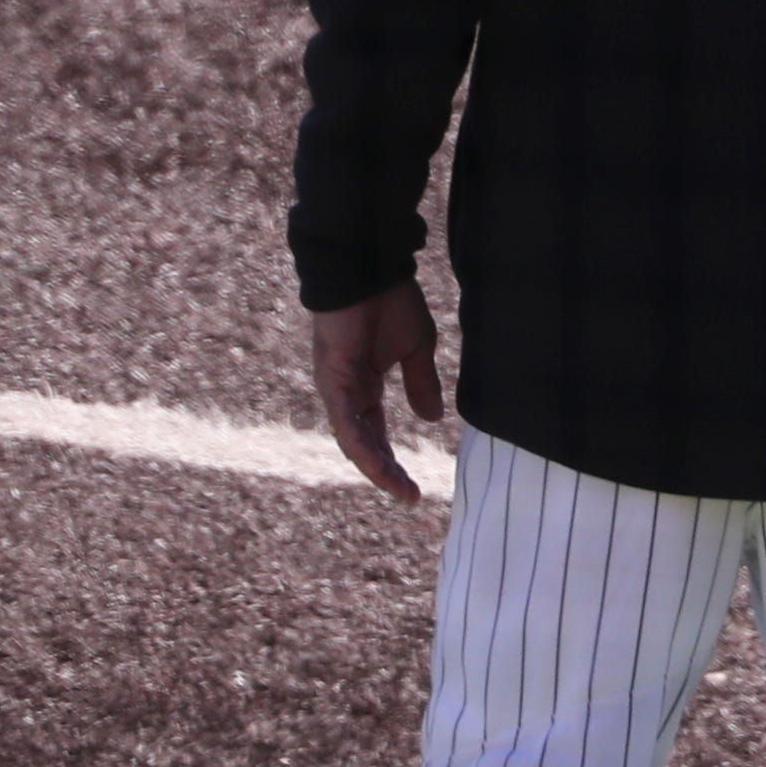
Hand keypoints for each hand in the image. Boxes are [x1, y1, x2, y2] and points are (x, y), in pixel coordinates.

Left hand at [310, 279, 445, 503]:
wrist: (370, 270)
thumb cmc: (390, 302)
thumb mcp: (417, 348)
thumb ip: (421, 383)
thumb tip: (431, 419)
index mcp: (363, 386)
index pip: (374, 433)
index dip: (392, 460)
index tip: (414, 487)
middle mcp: (346, 393)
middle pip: (363, 443)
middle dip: (386, 472)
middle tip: (410, 496)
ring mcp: (336, 388)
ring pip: (353, 439)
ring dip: (376, 467)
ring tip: (399, 489)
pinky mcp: (334, 379)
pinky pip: (347, 421)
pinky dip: (362, 444)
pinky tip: (379, 463)